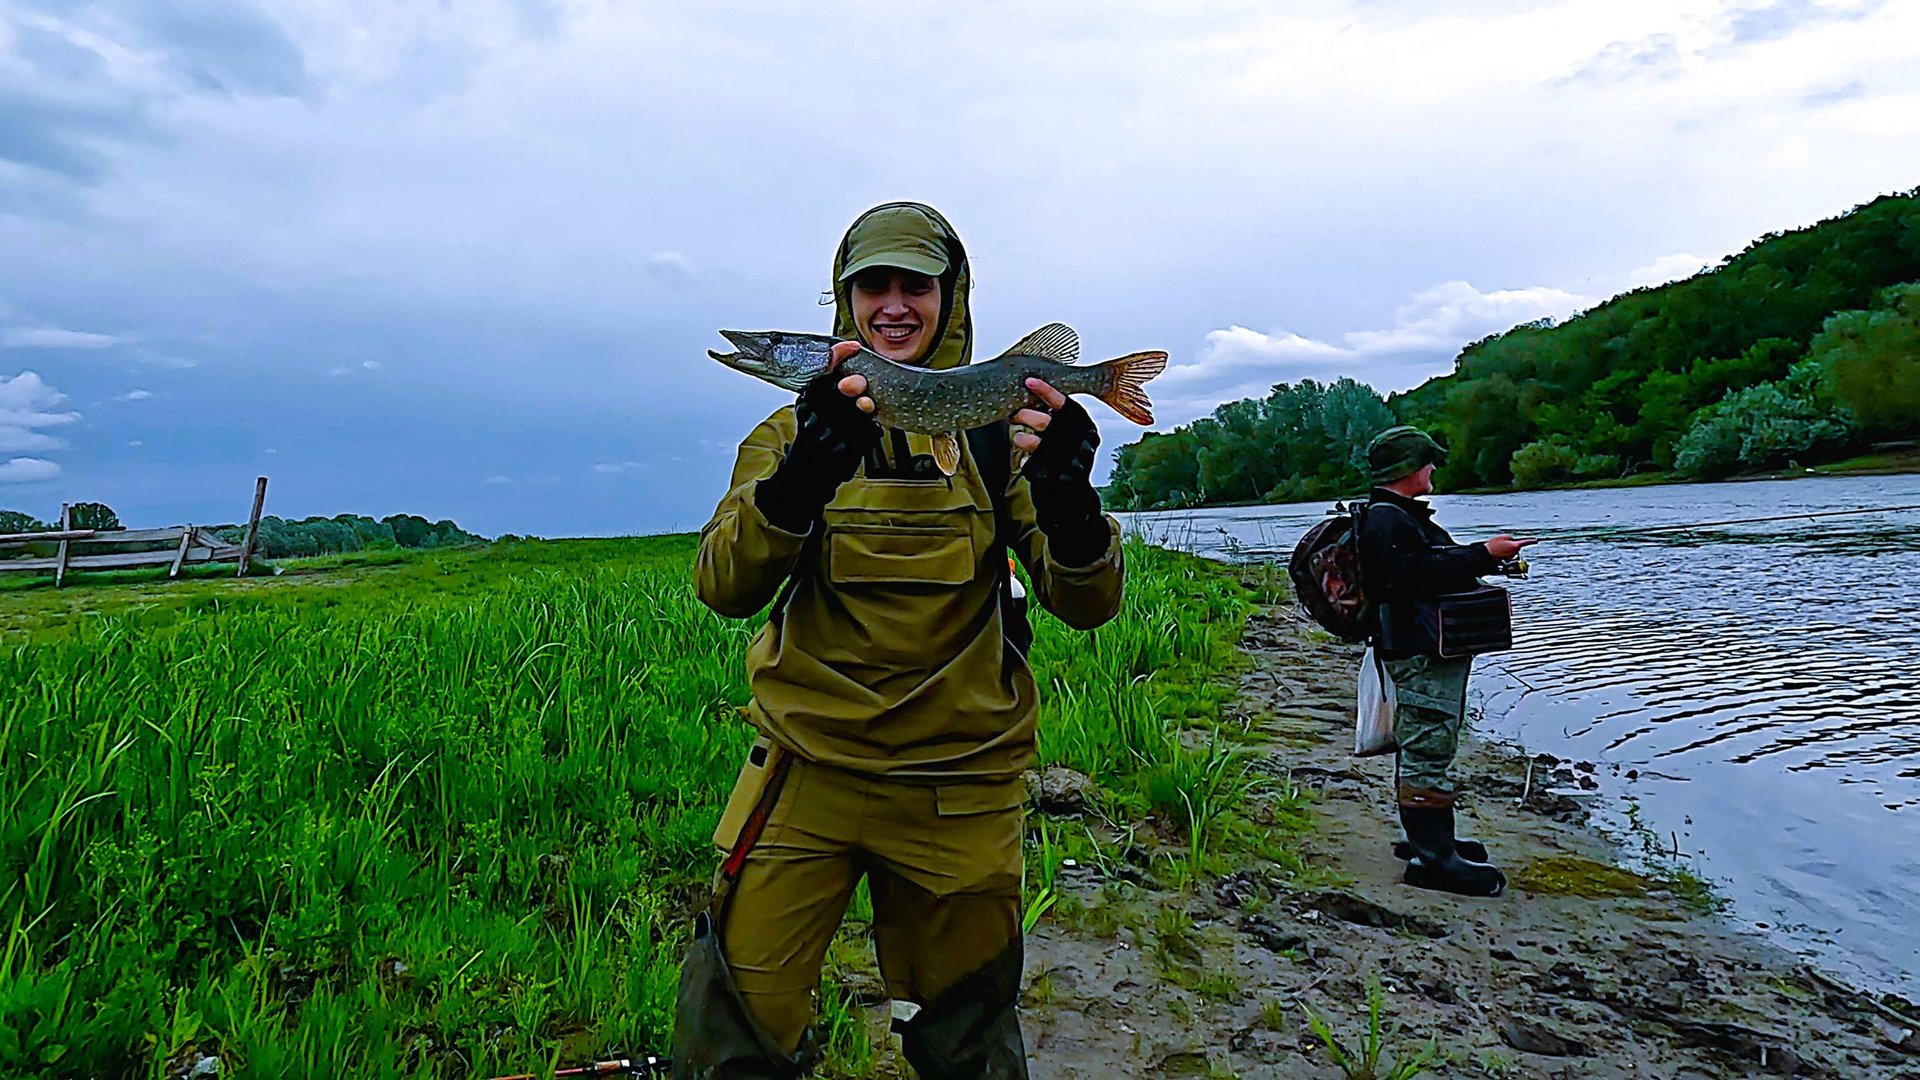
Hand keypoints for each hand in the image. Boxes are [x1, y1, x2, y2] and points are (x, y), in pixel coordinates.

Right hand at [753, 342, 879, 530]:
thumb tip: (848, 356)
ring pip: (854, 416)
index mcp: (806, 404)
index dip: (836, 358)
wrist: (806, 476)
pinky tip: (869, 428)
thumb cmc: (814, 435)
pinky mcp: (845, 455)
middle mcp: (814, 421)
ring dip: (864, 409)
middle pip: (837, 395)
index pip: (819, 375)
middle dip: (851, 387)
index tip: (851, 346)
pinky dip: (871, 429)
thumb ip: (826, 385)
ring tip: (867, 406)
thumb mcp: (812, 408)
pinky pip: (866, 435)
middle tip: (859, 382)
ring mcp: (828, 439)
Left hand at [1015, 379, 1106, 564]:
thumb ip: (1057, 417)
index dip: (1047, 391)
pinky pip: (1034, 467)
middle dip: (1026, 415)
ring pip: (1038, 444)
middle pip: (1048, 423)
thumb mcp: (1070, 436)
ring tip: (1019, 439)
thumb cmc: (1066, 459)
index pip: (1066, 404)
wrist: (1073, 502)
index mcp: (1086, 428)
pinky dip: (1026, 463)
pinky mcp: (1059, 482)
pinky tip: (1025, 462)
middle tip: (1013, 414)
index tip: (1028, 381)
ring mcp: (1072, 464)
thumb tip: (1027, 390)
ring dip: (1022, 439)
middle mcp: (1082, 445)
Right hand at [1484, 535, 1538, 559]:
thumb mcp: (1503, 537)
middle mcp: (1515, 553)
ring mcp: (1511, 557)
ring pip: (1511, 550)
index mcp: (1516, 546)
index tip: (1536, 540)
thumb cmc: (1494, 546)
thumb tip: (1512, 541)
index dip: (1531, 541)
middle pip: (1516, 546)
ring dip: (1507, 548)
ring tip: (1498, 548)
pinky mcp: (1506, 560)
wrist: (1486, 555)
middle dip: (1511, 544)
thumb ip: (1510, 537)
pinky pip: (1507, 554)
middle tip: (1502, 543)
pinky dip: (1504, 553)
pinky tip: (1497, 552)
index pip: (1525, 542)